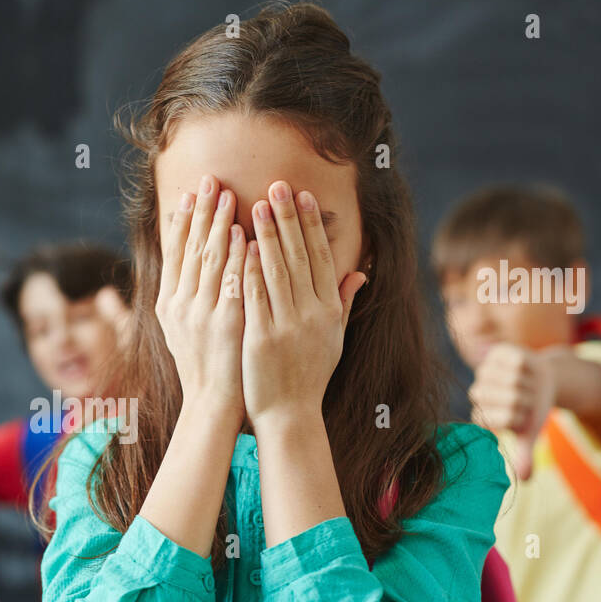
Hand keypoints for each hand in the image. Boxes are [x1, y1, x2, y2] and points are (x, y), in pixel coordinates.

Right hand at [155, 174, 247, 422]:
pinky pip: (232, 283)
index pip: (173, 253)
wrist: (211, 404)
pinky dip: (238, 257)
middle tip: (209, 179)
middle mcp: (179, 305)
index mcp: (167, 304)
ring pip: (210, 260)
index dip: (181, 220)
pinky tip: (245, 235)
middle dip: (200, 211)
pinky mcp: (224, 324)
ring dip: (220, 225)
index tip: (189, 192)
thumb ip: (181, 296)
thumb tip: (182, 266)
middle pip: (190, 249)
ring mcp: (201, 314)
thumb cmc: (202, 366)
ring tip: (229, 195)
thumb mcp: (180, 330)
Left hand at [243, 182, 366, 425]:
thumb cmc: (310, 375)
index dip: (310, 224)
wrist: (290, 414)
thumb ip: (343, 303)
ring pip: (276, 271)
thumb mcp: (334, 338)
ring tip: (256, 205)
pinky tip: (241, 246)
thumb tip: (359, 272)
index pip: (320, 257)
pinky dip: (248, 269)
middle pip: (298, 257)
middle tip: (276, 186)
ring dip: (266, 236)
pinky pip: (254, 297)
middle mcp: (311, 314)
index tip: (301, 196)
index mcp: (328, 310)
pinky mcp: (261, 338)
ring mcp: (287, 326)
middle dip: (287, 219)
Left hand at [468, 343, 556, 479]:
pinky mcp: (497, 353)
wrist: (542, 380)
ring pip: (514, 378)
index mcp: (482, 415)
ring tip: (527, 383)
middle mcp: (479, 393)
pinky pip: (516, 360)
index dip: (522, 416)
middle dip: (528, 399)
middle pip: (511, 397)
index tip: (523, 414)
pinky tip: (525, 367)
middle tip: (527, 397)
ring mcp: (485, 371)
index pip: (505, 418)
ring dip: (529, 382)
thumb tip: (526, 480)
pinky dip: (529, 365)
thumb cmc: (533, 410)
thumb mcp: (530, 432)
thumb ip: (525, 454)